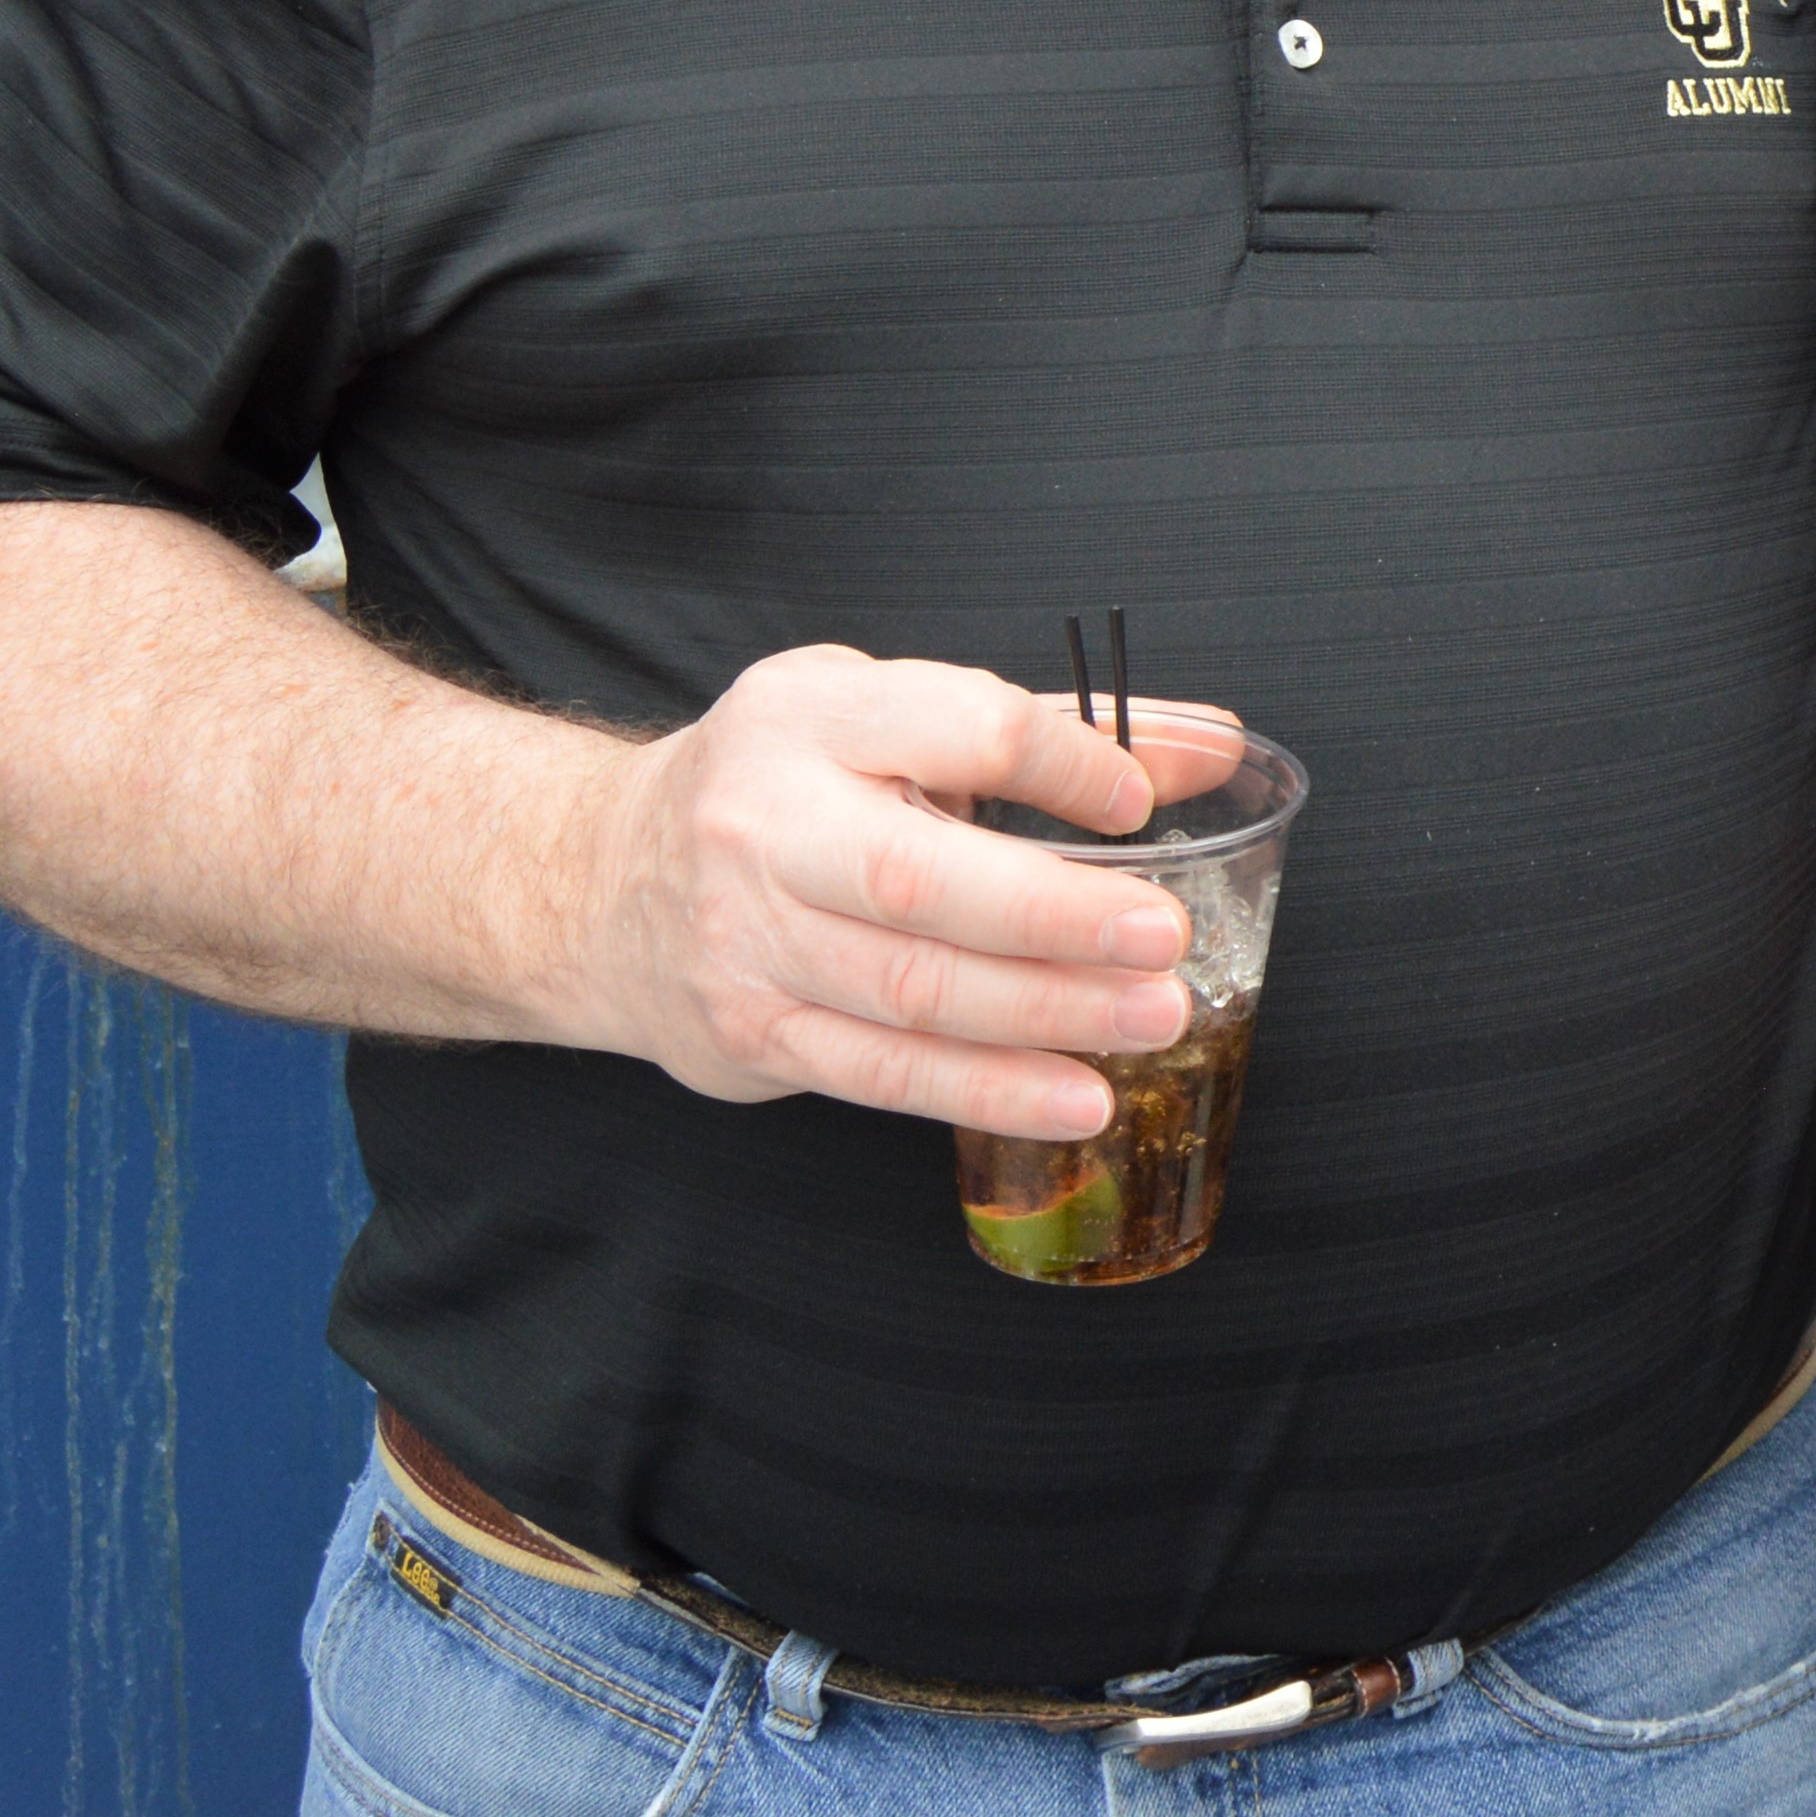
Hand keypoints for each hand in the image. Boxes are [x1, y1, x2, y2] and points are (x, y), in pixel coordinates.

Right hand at [547, 648, 1216, 1140]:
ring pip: (910, 990)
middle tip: (1164, 938)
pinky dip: (991, 1092)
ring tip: (1155, 1019)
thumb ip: (1055, 734)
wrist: (599, 880)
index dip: (1063, 764)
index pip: (960, 728)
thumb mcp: (894, 720)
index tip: (1139, 803)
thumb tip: (1216, 747)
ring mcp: (751, 939)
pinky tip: (1078, 1098)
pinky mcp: (752, 1033)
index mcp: (812, 718)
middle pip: (922, 879)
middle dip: (1055, 916)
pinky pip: (885, 1074)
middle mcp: (767, 824)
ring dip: (1045, 1016)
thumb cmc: (788, 784)